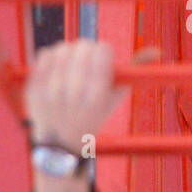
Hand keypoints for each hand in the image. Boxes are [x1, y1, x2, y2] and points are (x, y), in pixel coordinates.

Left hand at [25, 41, 157, 191]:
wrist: (60, 145)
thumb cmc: (94, 114)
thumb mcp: (116, 97)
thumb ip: (136, 71)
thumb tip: (157, 51)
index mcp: (98, 96)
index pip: (102, 50)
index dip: (104, 51)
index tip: (103, 59)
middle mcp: (74, 94)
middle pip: (83, 46)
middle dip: (87, 50)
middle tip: (87, 60)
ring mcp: (50, 92)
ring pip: (62, 48)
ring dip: (70, 51)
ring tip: (72, 63)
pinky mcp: (34, 90)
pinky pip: (44, 54)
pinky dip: (53, 55)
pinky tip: (58, 66)